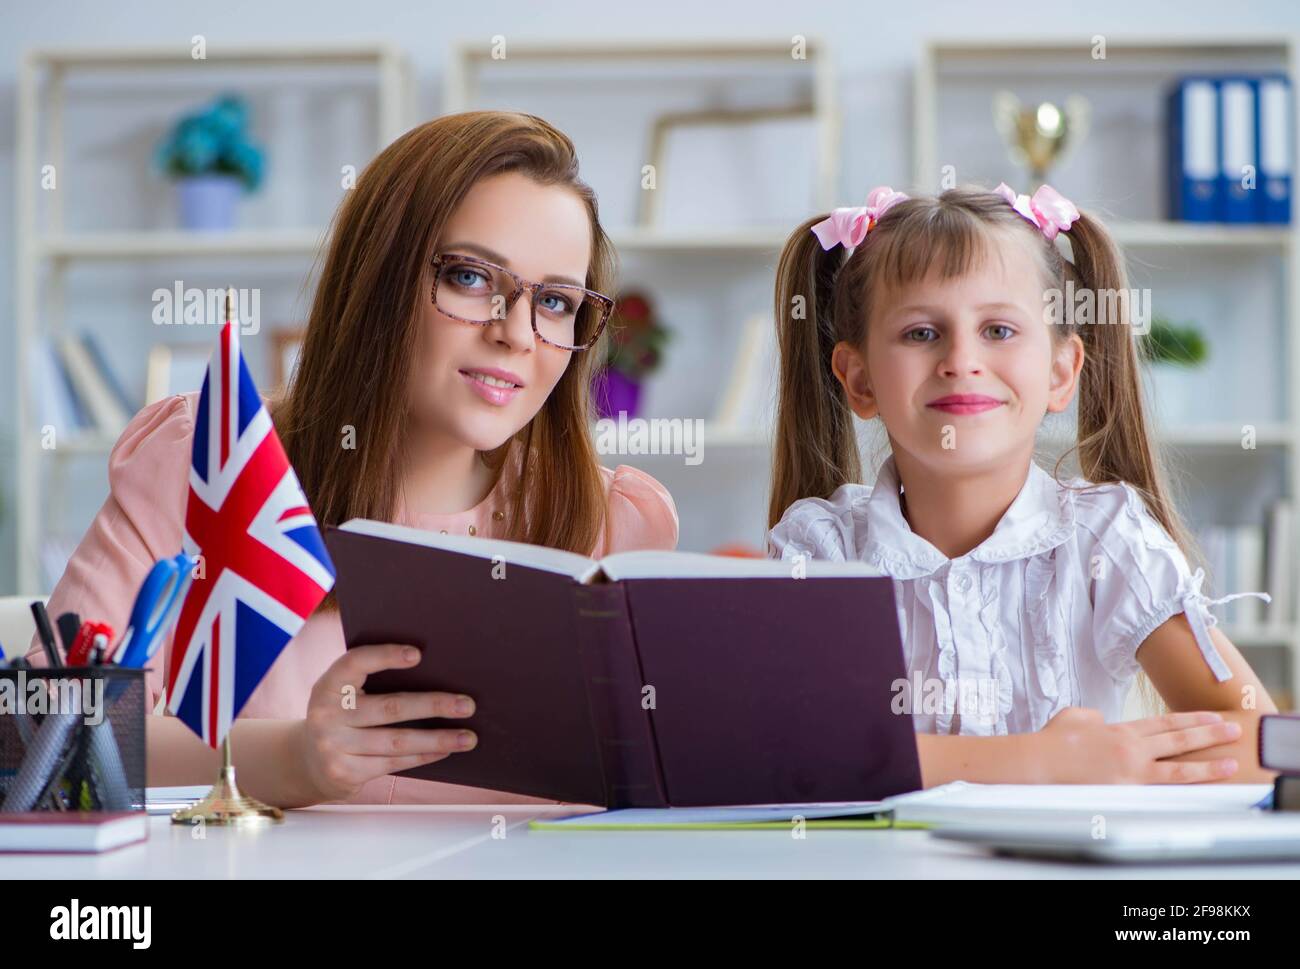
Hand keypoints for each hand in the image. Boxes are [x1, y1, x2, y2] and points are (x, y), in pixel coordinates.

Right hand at [297, 643, 476, 802]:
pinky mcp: (345, 773)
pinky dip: (423, 756)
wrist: (307, 761)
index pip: (355, 663)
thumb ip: (370, 681)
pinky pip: (393, 763)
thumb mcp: (343, 694)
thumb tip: (435, 672)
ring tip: (468, 737)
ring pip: (397, 741)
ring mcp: (334, 746)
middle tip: (467, 705)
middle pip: (390, 707)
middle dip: (433, 705)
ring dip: (437, 739)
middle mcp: (326, 715)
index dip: (385, 656)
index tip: (418, 654)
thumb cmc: (340, 716)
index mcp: (328, 685)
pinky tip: (445, 750)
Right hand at [1034, 707, 1240, 782]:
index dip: (1190, 719)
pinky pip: (1163, 786)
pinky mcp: (1127, 787)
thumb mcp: (1076, 717)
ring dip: (1208, 762)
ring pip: (1178, 764)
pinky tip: (1202, 786)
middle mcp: (1132, 745)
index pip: (1163, 722)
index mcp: (1120, 728)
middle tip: (1234, 729)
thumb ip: (1095, 717)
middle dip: (1209, 733)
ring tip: (1230, 761)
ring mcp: (1131, 767)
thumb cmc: (1052, 741)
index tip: (1210, 716)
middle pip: (1178, 738)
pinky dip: (1185, 784)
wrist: (1039, 760)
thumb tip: (1101, 721)